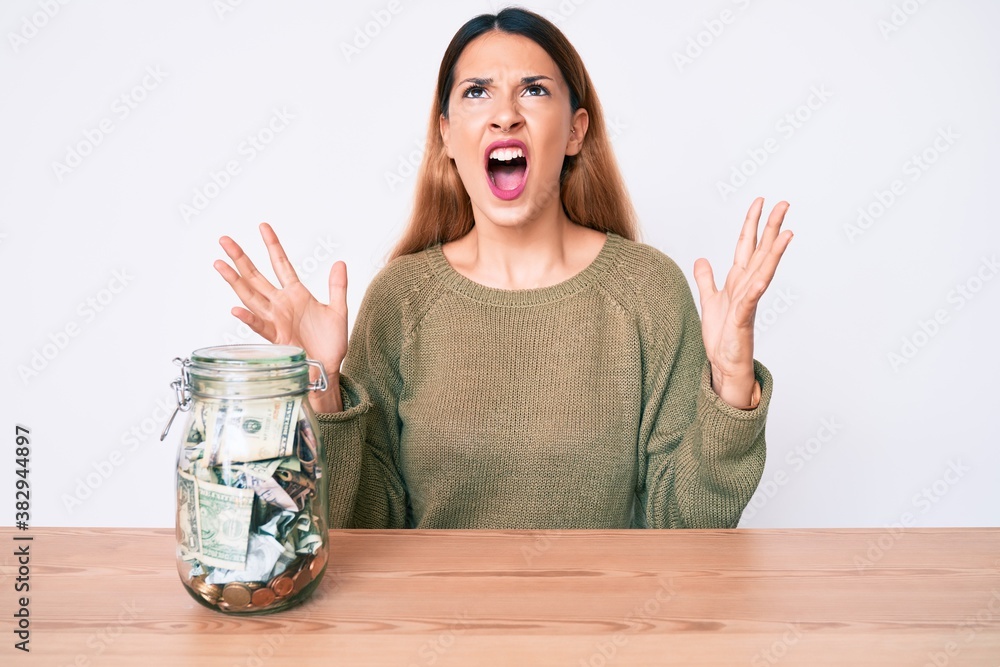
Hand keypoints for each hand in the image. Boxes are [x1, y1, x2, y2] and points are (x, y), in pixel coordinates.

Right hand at [214, 223, 347, 412]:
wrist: (328, 369)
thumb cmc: (331, 343)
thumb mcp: (338, 310)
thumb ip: (337, 287)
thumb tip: (340, 262)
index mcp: (296, 295)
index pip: (281, 264)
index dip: (272, 246)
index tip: (263, 226)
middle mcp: (281, 305)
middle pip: (257, 277)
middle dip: (241, 258)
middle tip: (224, 240)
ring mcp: (276, 321)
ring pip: (251, 297)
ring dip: (235, 281)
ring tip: (220, 264)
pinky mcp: (277, 339)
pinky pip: (260, 326)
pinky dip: (248, 318)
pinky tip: (236, 308)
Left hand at [693, 198, 792, 407]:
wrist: (724, 363)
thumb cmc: (722, 335)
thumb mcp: (709, 300)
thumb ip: (706, 279)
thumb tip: (701, 259)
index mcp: (738, 280)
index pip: (746, 245)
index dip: (752, 223)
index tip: (760, 202)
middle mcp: (747, 286)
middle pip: (760, 250)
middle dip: (771, 227)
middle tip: (784, 203)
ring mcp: (747, 300)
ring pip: (762, 270)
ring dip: (774, 252)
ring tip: (787, 232)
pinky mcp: (743, 317)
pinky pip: (751, 298)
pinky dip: (757, 285)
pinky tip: (763, 274)